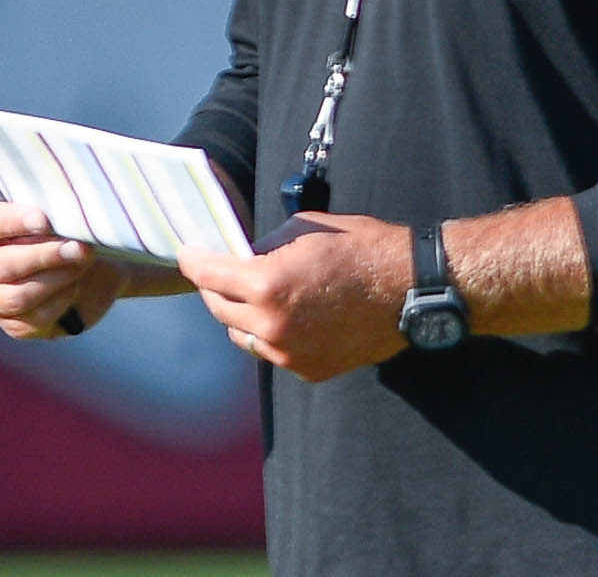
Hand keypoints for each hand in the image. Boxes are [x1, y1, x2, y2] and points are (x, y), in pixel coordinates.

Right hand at [0, 200, 129, 339]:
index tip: (44, 219)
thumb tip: (67, 215)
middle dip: (44, 255)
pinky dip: (62, 299)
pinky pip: (37, 316)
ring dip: (57, 278)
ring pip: (18, 296)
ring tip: (83, 262)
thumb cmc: (59, 229)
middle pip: (2, 265)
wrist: (80, 268)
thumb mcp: (52, 213)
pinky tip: (77, 283)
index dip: (11, 222)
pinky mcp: (14, 324)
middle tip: (78, 246)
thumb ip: (50, 210)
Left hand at [178, 211, 409, 382]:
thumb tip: (243, 255)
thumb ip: (265, 245)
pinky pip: (272, 352)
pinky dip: (271, 334)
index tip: (187, 254)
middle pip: (218, 309)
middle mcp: (270, 325)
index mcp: (265, 285)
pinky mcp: (308, 369)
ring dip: (240, 315)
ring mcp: (289, 353)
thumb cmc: (362, 248)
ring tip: (254, 296)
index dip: (192, 261)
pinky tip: (287, 316)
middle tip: (218, 272)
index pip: (207, 275)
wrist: (410, 288)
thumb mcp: (305, 229)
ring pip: (241, 336)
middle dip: (214, 287)